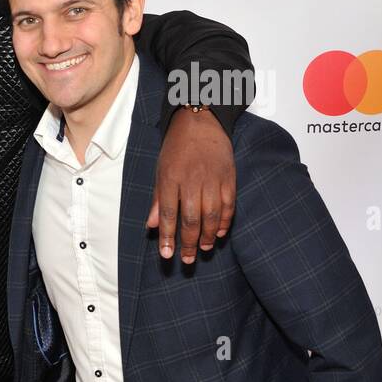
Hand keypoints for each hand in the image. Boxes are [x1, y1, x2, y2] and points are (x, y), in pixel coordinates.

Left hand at [146, 106, 236, 263]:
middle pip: (191, 219)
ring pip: (211, 215)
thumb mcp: (160, 171)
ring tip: (204, 249)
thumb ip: (158, 200)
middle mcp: (192, 181)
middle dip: (188, 243)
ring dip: (208, 236)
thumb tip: (152, 226)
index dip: (167, 237)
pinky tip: (220, 233)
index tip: (166, 255)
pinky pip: (229, 204)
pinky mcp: (229, 177)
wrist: (200, 122)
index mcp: (170, 179)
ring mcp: (213, 179)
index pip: (169, 214)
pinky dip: (225, 221)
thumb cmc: (176, 148)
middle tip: (187, 259)